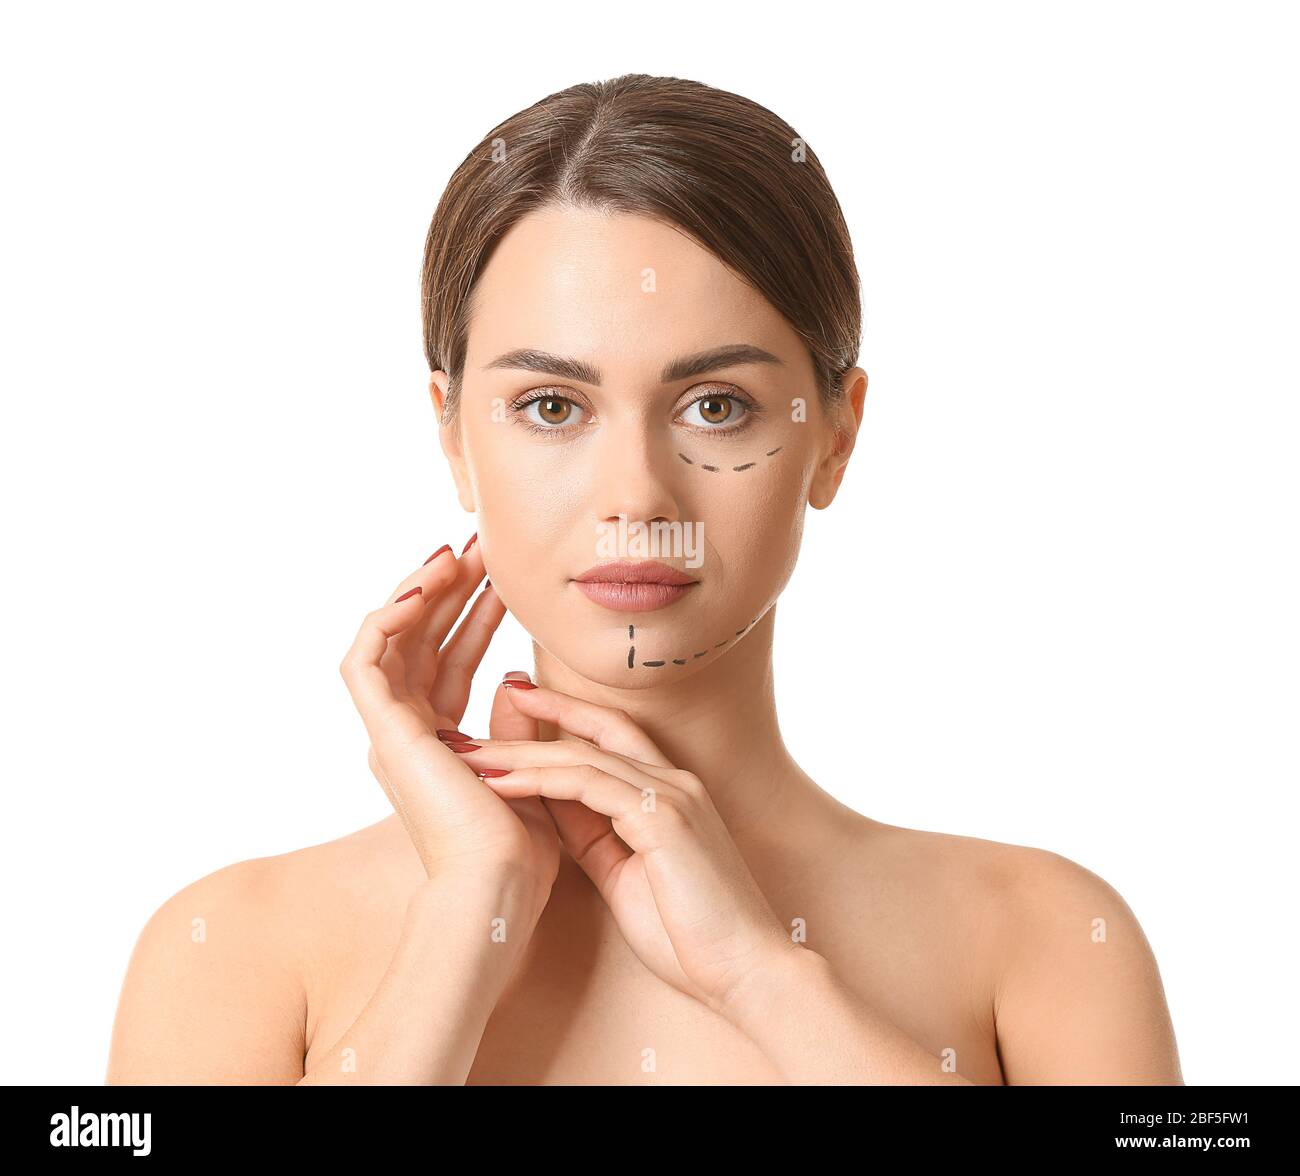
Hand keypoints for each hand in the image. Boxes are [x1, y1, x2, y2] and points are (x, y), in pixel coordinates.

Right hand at [337, 538, 559, 903]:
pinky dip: (386, 619)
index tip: (502, 574)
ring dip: (418, 593)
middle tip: (480, 545)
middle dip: (449, 590)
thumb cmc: (518, 850)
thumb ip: (517, 720)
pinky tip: (423, 586)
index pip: (452, 659)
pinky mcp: (382, 732)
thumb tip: (515, 672)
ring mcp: (390, 733)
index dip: (474, 613)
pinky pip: (365, 660)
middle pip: (420, 642)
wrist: (498, 889)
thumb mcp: (528, 766)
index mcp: (440, 744)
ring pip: (390, 641)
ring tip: (455, 553)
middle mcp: (407, 735)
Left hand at [443, 685, 796, 1014]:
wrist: (746, 973)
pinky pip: (590, 784)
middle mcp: (675, 782)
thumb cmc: (689, 934)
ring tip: (469, 752)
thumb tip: (548, 806)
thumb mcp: (624, 873)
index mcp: (671, 793)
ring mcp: (673, 797)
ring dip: (520, 752)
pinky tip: (501, 782)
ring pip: (583, 754)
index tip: (515, 703)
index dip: (563, 713)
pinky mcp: (664, 820)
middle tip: (482, 705)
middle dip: (538, 712)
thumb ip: (593, 834)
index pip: (610, 734)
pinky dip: (540, 780)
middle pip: (595, 729)